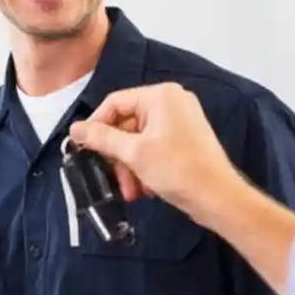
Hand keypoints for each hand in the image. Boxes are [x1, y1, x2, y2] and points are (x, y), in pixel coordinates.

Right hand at [68, 82, 244, 224]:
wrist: (219, 198)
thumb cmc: (178, 169)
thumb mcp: (134, 153)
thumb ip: (102, 138)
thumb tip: (75, 128)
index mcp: (160, 96)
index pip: (115, 103)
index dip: (96, 126)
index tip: (82, 148)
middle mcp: (171, 102)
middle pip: (127, 124)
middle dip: (117, 155)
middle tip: (112, 178)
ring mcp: (180, 121)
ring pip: (138, 140)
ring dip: (129, 167)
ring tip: (131, 192)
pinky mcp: (184, 140)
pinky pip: (153, 148)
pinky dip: (145, 167)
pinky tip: (145, 189)